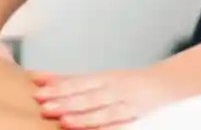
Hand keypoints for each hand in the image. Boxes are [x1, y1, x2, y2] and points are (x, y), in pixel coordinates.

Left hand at [31, 66, 178, 128]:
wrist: (163, 83)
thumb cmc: (123, 81)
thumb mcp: (97, 77)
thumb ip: (68, 78)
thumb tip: (37, 77)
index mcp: (103, 76)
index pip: (78, 81)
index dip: (59, 87)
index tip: (39, 92)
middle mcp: (113, 87)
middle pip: (88, 95)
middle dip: (66, 102)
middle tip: (45, 107)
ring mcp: (125, 102)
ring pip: (103, 111)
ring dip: (84, 117)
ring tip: (64, 122)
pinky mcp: (134, 116)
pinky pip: (119, 123)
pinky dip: (106, 128)